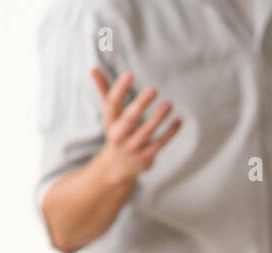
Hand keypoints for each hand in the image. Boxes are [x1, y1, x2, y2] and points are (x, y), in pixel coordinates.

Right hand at [89, 68, 181, 183]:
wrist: (118, 166)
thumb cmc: (117, 131)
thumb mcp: (109, 113)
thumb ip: (104, 90)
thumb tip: (92, 68)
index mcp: (110, 120)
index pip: (112, 103)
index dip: (120, 89)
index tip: (129, 74)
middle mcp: (118, 135)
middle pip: (129, 119)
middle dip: (140, 104)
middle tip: (153, 89)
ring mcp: (132, 147)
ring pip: (146, 132)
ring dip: (158, 118)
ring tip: (169, 104)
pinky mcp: (145, 157)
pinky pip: (159, 144)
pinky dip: (169, 133)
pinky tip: (179, 121)